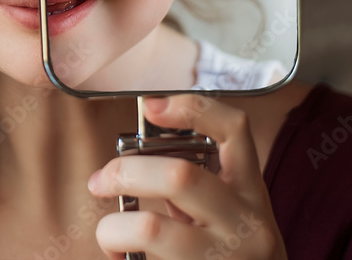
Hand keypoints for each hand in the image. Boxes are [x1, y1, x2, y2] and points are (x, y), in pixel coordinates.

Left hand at [86, 95, 287, 259]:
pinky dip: (121, 257)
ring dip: (112, 229)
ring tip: (109, 236)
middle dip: (124, 172)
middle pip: (178, 175)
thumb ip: (196, 190)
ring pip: (151, 227)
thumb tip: (131, 163)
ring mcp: (227, 258)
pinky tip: (121, 259)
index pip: (235, 130)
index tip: (151, 106)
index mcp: (252, 194)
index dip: (192, 108)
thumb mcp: (230, 218)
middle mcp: (247, 224)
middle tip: (99, 182)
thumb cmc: (235, 259)